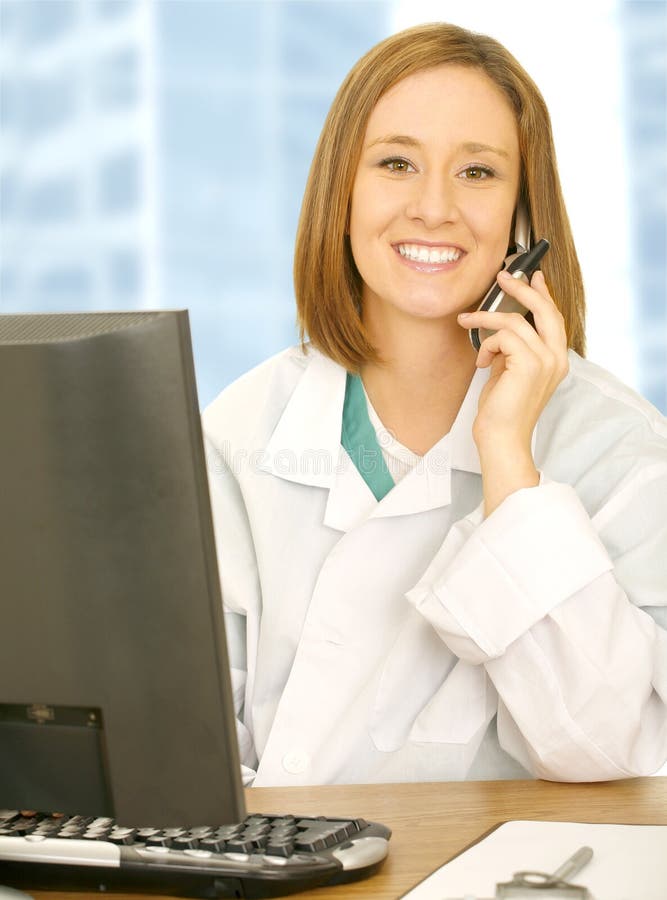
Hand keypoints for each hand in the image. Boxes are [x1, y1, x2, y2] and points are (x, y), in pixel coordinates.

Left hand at [458, 269, 568, 514]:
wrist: (501, 438)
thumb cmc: (501, 410)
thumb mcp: (509, 372)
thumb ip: (513, 350)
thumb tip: (501, 330)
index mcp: (556, 360)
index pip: (553, 318)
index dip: (542, 294)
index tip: (531, 276)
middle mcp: (556, 358)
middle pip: (544, 310)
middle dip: (521, 288)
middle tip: (502, 276)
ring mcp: (546, 360)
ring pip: (515, 321)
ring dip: (485, 319)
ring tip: (467, 322)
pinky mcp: (529, 364)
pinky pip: (504, 336)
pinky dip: (487, 345)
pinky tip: (481, 362)